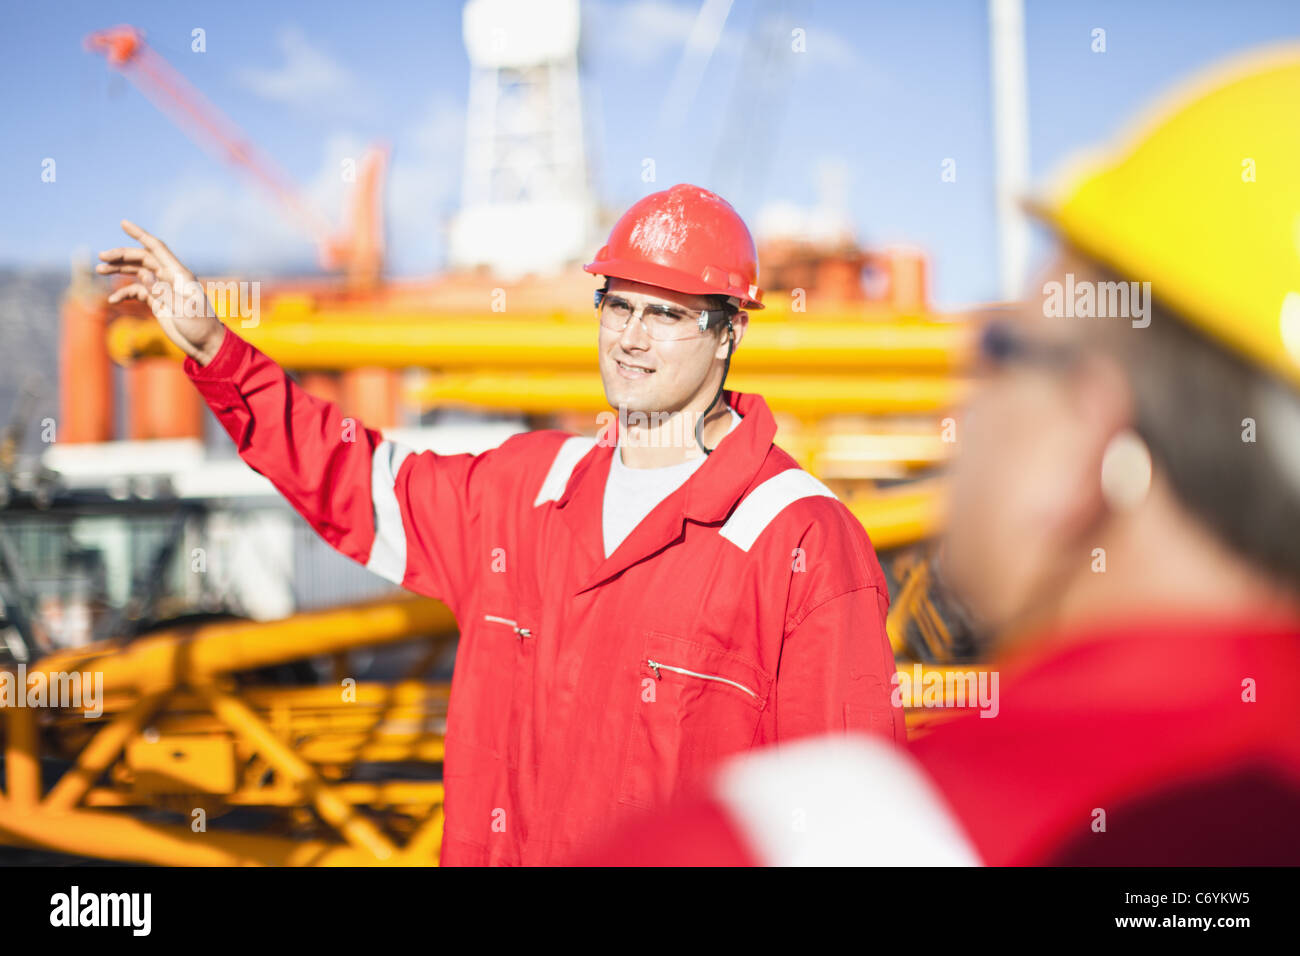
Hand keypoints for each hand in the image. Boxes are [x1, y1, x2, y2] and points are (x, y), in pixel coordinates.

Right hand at [97, 220, 226, 364]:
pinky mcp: (158, 302)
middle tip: (101, 257)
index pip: (157, 248)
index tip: (123, 223)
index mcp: (179, 274)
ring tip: (100, 270)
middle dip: (122, 256)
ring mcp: (163, 290)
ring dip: (119, 270)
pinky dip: (125, 293)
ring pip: (138, 272)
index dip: (140, 234)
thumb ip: (162, 292)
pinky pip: (138, 292)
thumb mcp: (182, 309)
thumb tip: (143, 275)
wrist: (206, 346)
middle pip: (143, 259)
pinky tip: (113, 300)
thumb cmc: (200, 327)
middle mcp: (170, 278)